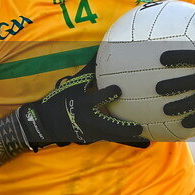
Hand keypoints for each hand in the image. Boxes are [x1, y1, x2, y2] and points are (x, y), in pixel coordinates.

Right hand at [13, 58, 147, 148]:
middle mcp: (89, 119)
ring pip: (114, 136)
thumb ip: (90, 70)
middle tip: (140, 126)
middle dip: (124, 128)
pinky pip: (114, 139)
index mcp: (84, 103)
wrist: (46, 122)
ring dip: (130, 138)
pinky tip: (143, 143)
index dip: (108, 94)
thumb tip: (101, 50)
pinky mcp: (94, 138)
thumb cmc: (61, 100)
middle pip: (109, 126)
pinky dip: (127, 141)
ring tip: (147, 139)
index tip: (119, 89)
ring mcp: (92, 131)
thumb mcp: (73, 84)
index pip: (96, 99)